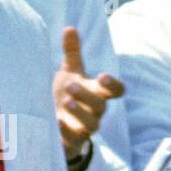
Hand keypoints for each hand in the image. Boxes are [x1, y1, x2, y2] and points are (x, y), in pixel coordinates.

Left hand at [53, 28, 124, 158]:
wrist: (55, 123)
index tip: (102, 77)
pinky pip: (74, 140)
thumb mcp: (69, 73)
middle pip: (101, 106)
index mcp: (96, 92)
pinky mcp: (73, 142)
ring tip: (66, 103)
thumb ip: (72, 53)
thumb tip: (69, 28)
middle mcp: (94, 111)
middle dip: (88, 96)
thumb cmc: (67, 95)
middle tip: (71, 86)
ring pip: (92, 125)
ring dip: (80, 114)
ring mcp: (85, 128)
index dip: (113, 85)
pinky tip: (55, 120)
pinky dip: (66, 131)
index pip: (116, 90)